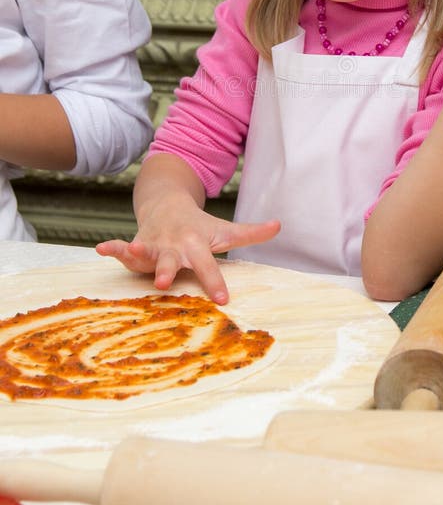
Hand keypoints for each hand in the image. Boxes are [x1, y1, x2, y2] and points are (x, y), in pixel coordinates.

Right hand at [97, 193, 279, 303]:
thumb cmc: (199, 227)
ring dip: (137, 253)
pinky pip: (122, 247)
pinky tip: (100, 249)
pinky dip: (112, 248)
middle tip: (166, 283)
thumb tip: (280, 225)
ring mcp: (154, 244)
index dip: (215, 283)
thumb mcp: (225, 230)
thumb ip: (251, 233)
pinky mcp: (137, 244)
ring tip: (132, 251)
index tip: (222, 300)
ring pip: (146, 252)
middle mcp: (174, 245)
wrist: (168, 203)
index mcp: (197, 245)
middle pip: (173, 260)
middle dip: (168, 271)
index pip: (208, 266)